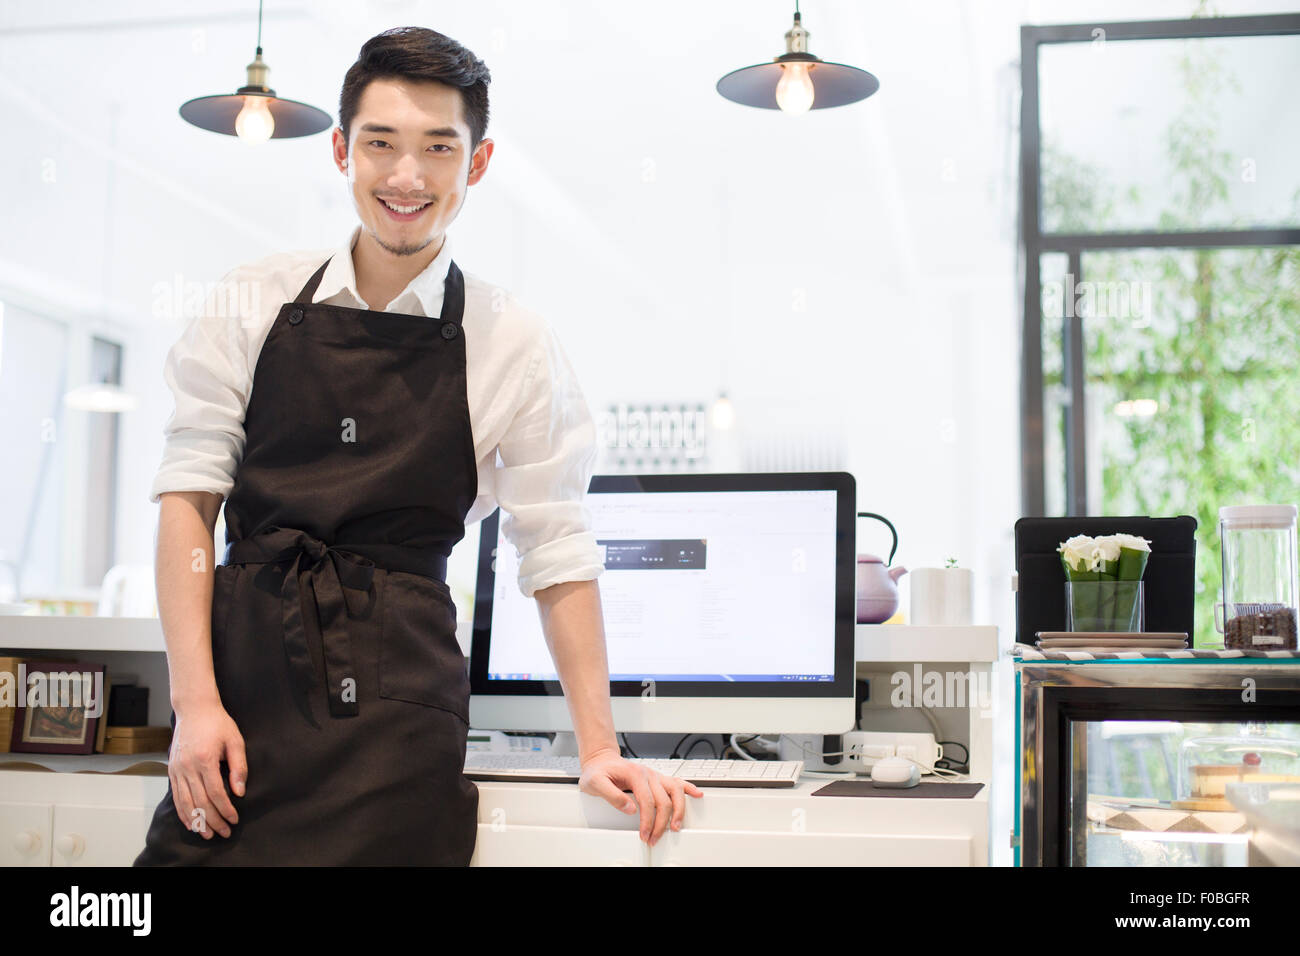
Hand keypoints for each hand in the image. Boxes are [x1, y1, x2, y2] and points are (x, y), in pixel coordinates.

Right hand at [168, 700, 246, 839]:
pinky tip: (191, 823)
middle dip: (213, 820)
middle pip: (200, 802)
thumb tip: (239, 791)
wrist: (194, 709)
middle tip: (224, 832)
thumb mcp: (235, 740)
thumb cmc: (217, 723)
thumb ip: (239, 767)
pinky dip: (183, 812)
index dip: (225, 809)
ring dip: (197, 821)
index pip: (216, 793)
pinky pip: (176, 796)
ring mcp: (177, 769)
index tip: (234, 819)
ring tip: (208, 834)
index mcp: (204, 759)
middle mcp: (187, 767)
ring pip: (185, 803)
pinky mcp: (172, 770)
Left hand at [578, 748, 703, 845]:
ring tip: (676, 826)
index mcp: (635, 775)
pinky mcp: (657, 778)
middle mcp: (648, 774)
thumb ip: (612, 796)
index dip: (647, 821)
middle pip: (664, 800)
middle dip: (661, 823)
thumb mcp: (595, 783)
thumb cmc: (598, 771)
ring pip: (675, 791)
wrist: (601, 760)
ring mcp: (654, 776)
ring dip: (679, 810)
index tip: (645, 834)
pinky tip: (697, 794)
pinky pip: (677, 781)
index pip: (647, 801)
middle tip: (654, 838)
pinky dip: (689, 788)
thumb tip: (631, 808)